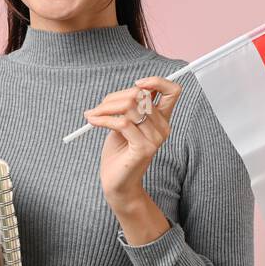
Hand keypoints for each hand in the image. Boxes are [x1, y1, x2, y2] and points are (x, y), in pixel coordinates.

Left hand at [83, 75, 183, 205]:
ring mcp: (155, 138)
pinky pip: (122, 123)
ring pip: (129, 106)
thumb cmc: (118, 152)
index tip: (137, 84)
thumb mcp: (124, 124)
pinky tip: (92, 122)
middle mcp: (162, 128)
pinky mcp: (143, 148)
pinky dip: (102, 119)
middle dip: (113, 97)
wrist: (117, 183)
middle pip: (140, 95)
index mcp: (161, 119)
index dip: (157, 81)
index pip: (172, 91)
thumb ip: (129, 106)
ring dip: (104, 108)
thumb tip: (129, 88)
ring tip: (92, 115)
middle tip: (97, 108)